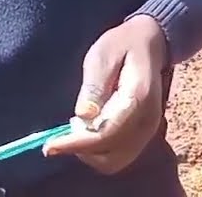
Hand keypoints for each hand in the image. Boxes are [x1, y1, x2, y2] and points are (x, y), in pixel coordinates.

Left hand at [42, 16, 168, 173]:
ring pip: (115, 161)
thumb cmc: (123, 44)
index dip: (75, 144)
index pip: (106, 133)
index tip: (49, 146)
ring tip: (79, 128)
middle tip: (68, 127)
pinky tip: (90, 131)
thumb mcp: (103, 55)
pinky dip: (100, 152)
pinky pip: (120, 155)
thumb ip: (94, 86)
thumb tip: (83, 116)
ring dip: (91, 154)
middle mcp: (148, 119)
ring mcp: (149, 128)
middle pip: (111, 155)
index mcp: (138, 98)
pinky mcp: (145, 132)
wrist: (153, 41)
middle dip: (83, 150)